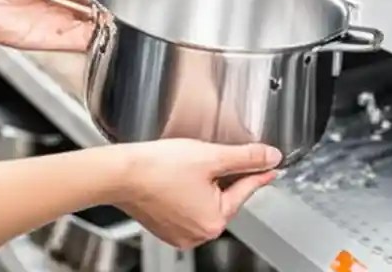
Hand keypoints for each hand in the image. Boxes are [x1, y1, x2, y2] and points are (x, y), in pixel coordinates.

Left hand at [0, 0, 106, 51]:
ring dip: (97, 28)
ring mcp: (49, 24)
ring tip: (113, 23)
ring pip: (82, 28)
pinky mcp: (44, 40)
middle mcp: (51, 6)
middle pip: (84, 12)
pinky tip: (99, 36)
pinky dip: (87, 42)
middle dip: (101, 12)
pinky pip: (72, 43)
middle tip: (116, 10)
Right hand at [112, 140, 280, 248]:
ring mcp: (179, 233)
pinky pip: (187, 208)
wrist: (121, 173)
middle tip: (212, 157)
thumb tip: (270, 157)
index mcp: (213, 221)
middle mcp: (198, 233)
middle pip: (226, 198)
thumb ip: (245, 157)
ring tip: (189, 166)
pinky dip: (188, 193)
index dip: (258, 172)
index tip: (269, 166)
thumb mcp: (211, 156)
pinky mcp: (164, 227)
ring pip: (206, 202)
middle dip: (225, 177)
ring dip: (206, 185)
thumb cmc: (158, 168)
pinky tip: (178, 178)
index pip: (245, 190)